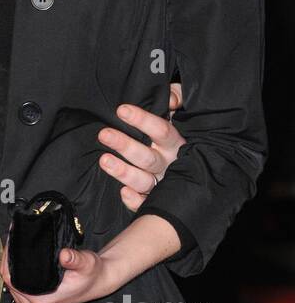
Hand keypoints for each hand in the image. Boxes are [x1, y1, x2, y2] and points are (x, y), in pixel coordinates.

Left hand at [0, 239, 120, 302]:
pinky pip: (18, 288)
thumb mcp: (86, 262)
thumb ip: (75, 259)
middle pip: (9, 282)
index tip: (11, 244)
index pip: (13, 280)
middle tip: (12, 241)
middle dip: (8, 261)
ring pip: (11, 285)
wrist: (98, 282)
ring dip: (11, 268)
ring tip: (14, 248)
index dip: (8, 261)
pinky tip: (18, 261)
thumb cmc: (92, 273)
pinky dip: (16, 275)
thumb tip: (63, 255)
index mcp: (44, 300)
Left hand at [97, 82, 184, 210]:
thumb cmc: (178, 133)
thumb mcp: (183, 112)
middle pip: (147, 157)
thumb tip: (171, 99)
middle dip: (125, 145)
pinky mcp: (156, 199)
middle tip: (104, 134)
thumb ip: (178, 99)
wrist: (199, 168)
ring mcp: (163, 183)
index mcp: (176, 143)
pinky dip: (135, 200)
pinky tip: (123, 193)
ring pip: (144, 181)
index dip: (142, 120)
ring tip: (104, 160)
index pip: (162, 130)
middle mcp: (170, 164)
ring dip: (124, 172)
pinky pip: (146, 203)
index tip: (121, 110)